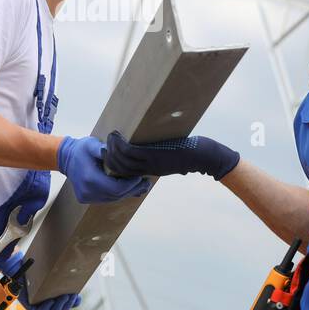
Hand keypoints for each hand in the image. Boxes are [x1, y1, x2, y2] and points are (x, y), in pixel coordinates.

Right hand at [1, 252, 81, 309]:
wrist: (28, 267)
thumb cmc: (22, 269)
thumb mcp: (16, 269)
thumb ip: (13, 265)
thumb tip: (15, 255)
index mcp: (31, 302)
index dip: (46, 309)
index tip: (50, 300)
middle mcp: (42, 304)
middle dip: (61, 304)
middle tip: (65, 296)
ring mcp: (51, 300)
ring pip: (62, 308)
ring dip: (68, 303)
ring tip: (72, 295)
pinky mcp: (60, 296)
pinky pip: (68, 303)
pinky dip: (74, 302)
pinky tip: (77, 296)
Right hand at [57, 135, 151, 203]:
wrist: (66, 158)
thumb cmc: (81, 150)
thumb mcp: (92, 144)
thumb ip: (105, 149)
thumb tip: (121, 151)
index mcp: (90, 179)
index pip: (116, 188)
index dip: (130, 185)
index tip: (140, 177)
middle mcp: (88, 192)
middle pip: (116, 195)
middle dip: (132, 189)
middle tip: (146, 183)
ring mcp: (86, 197)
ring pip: (112, 199)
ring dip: (127, 193)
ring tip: (140, 186)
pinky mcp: (86, 198)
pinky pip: (106, 198)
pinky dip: (118, 194)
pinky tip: (128, 189)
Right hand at [103, 130, 239, 179]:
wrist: (203, 157)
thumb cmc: (192, 156)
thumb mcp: (174, 160)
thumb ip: (164, 157)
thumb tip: (160, 150)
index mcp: (151, 171)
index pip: (126, 173)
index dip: (114, 165)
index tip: (107, 154)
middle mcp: (148, 169)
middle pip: (120, 168)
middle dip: (109, 157)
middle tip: (104, 145)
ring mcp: (149, 163)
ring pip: (122, 160)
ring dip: (112, 148)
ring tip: (110, 137)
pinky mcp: (153, 155)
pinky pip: (129, 152)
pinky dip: (119, 144)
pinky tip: (116, 136)